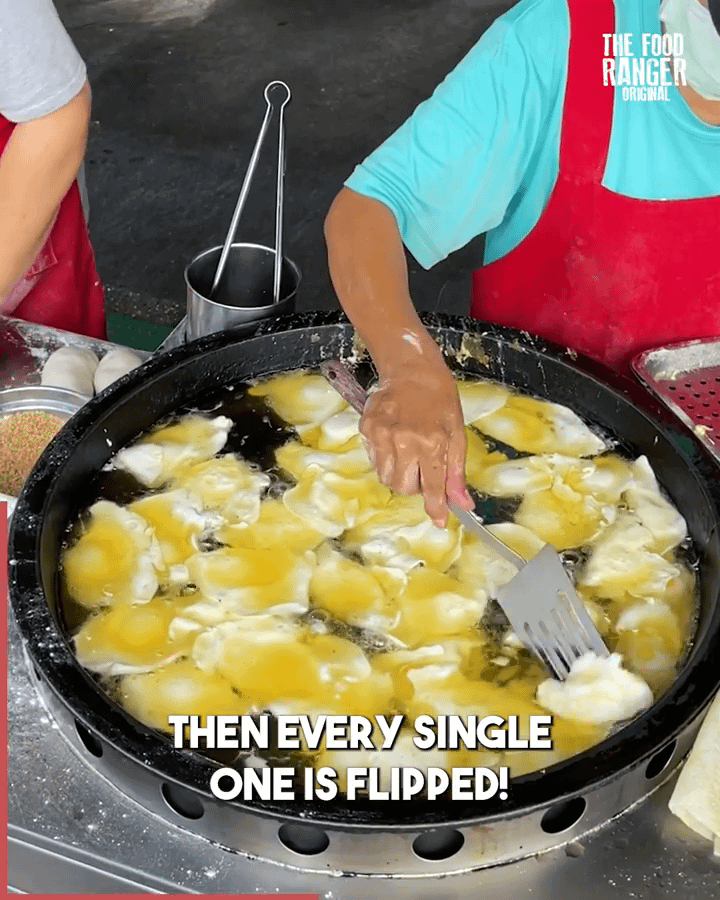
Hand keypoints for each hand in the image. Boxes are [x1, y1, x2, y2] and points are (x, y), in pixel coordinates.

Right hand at [360, 358, 473, 526]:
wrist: (412, 371)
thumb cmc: (439, 400)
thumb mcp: (456, 434)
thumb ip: (456, 472)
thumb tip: (463, 503)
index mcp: (432, 442)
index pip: (433, 487)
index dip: (436, 507)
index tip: (439, 520)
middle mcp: (405, 441)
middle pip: (405, 488)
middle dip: (415, 486)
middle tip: (422, 468)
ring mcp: (382, 435)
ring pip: (386, 477)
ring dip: (399, 474)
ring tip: (407, 453)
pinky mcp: (367, 429)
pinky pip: (374, 460)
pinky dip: (385, 458)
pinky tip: (394, 440)